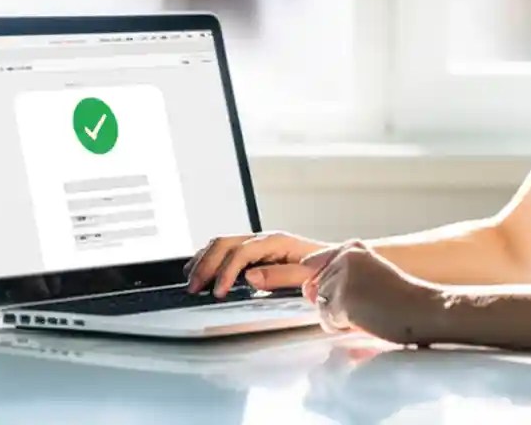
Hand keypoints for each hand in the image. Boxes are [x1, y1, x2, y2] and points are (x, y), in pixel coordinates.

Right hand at [184, 231, 328, 296]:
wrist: (339, 264)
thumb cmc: (326, 270)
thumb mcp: (308, 275)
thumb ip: (280, 275)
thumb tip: (250, 277)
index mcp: (277, 242)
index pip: (241, 252)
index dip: (226, 272)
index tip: (217, 292)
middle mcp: (265, 239)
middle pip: (225, 243)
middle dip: (206, 265)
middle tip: (194, 288)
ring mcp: (260, 243)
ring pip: (222, 243)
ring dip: (204, 260)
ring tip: (191, 279)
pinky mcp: (257, 252)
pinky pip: (227, 249)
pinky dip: (210, 258)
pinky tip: (201, 268)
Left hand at [301, 241, 444, 343]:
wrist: (423, 309)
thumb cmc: (400, 298)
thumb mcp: (367, 276)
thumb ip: (336, 277)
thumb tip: (307, 290)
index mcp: (351, 248)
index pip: (313, 266)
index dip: (330, 286)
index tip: (357, 291)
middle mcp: (344, 256)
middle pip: (317, 289)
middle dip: (335, 303)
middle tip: (368, 303)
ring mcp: (342, 276)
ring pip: (321, 306)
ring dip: (339, 316)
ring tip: (368, 311)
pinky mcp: (342, 299)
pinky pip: (327, 321)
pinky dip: (343, 327)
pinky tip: (366, 319)